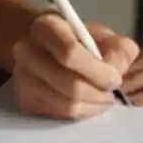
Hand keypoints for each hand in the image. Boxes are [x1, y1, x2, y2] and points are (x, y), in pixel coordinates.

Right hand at [11, 13, 139, 118]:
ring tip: (103, 98)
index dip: (98, 72)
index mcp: (46, 27)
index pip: (70, 54)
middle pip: (70, 85)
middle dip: (99, 93)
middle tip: (112, 93)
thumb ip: (118, 49)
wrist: (48, 49)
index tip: (116, 78)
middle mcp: (27, 52)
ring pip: (67, 105)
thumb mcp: (104, 36)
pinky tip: (89, 103)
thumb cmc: (80, 41)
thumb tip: (117, 72)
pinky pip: (60, 116)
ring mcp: (23, 78)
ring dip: (93, 106)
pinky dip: (82, 112)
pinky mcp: (26, 100)